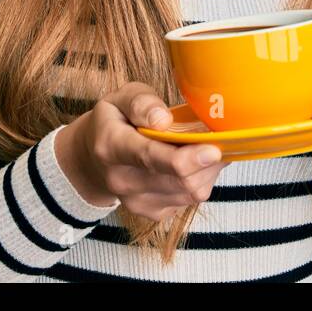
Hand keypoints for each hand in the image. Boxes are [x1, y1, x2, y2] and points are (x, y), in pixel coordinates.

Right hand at [58, 82, 232, 220]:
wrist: (93, 160)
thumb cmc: (115, 121)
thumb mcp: (121, 98)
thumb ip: (142, 102)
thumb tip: (164, 119)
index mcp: (112, 146)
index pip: (151, 157)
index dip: (186, 158)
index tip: (214, 150)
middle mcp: (122, 180)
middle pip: (179, 180)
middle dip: (207, 161)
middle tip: (218, 138)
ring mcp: (137, 201)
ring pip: (190, 192)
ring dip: (207, 170)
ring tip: (203, 147)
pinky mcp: (152, 213)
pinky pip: (190, 199)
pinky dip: (200, 180)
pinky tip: (193, 164)